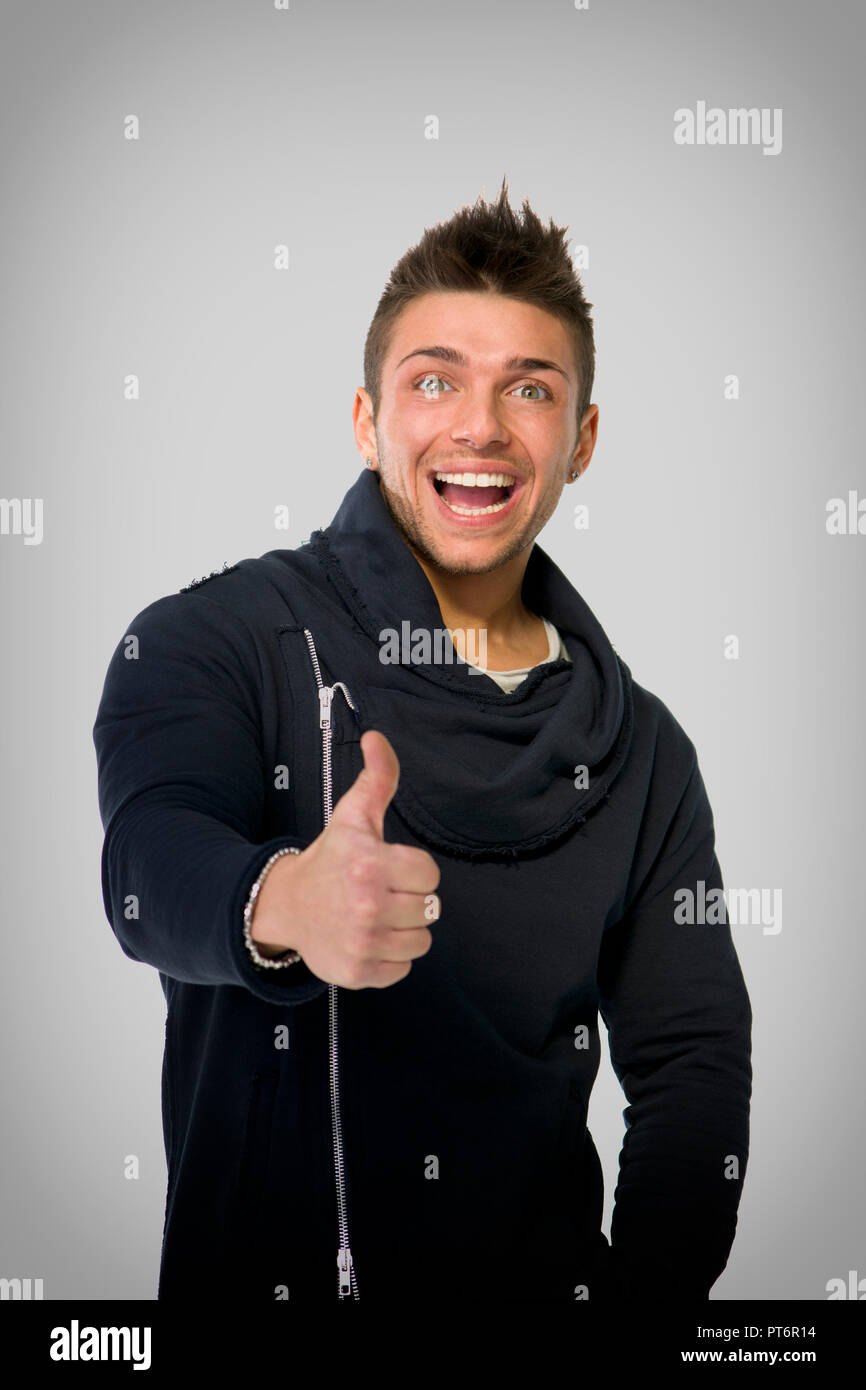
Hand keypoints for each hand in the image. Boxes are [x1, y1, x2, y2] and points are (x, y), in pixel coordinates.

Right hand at [249, 730, 440, 987]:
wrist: (287, 906)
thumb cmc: (330, 859)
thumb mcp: (353, 816)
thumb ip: (377, 777)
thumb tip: (377, 736)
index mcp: (371, 864)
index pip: (429, 874)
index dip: (413, 869)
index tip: (388, 866)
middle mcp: (368, 906)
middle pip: (429, 908)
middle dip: (409, 899)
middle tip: (379, 891)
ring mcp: (363, 943)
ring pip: (421, 940)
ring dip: (403, 929)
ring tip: (376, 914)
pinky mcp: (359, 973)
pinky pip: (404, 968)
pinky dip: (390, 956)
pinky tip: (368, 938)